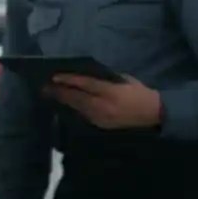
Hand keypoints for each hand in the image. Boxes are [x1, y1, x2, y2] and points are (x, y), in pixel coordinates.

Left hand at [44, 73, 162, 129]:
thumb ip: (107, 78)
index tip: (55, 77)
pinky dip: (74, 108)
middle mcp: (103, 106)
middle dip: (60, 92)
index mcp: (111, 92)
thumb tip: (89, 73)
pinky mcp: (101, 125)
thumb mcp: (125, 80)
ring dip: (64, 101)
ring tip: (51, 94)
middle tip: (45, 87)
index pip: (85, 85)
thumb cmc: (139, 92)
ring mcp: (101, 117)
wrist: (152, 114)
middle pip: (77, 98)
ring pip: (77, 108)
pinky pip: (83, 115)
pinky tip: (66, 104)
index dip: (69, 80)